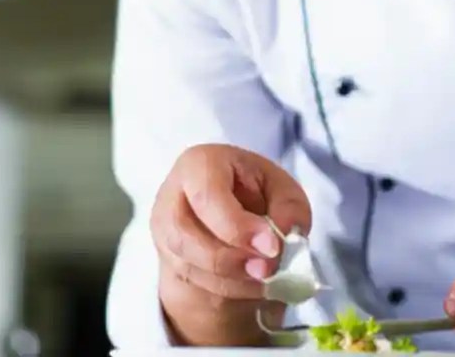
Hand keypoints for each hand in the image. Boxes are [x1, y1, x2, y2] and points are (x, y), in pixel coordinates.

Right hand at [151, 143, 311, 345]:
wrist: (231, 216)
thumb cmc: (255, 192)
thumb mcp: (282, 189)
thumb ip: (289, 208)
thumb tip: (284, 236)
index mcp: (200, 163)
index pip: (207, 195)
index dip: (236, 226)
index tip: (271, 246)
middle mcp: (172, 195)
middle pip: (185, 235)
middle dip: (230, 259)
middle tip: (268, 269)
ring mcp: (164, 230)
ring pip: (186, 264)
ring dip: (230, 279)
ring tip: (266, 279)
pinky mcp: (168, 259)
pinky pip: (192, 283)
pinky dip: (227, 290)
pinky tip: (253, 287)